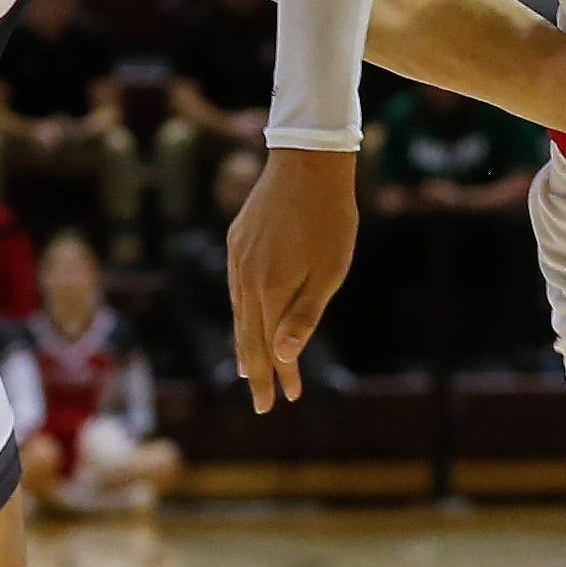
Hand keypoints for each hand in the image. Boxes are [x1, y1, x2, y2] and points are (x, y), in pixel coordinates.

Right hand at [229, 147, 354, 411]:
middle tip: (262, 404)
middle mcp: (246, 279)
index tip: (286, 400)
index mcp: (271, 290)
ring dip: (245, 344)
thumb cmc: (331, 218)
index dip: (280, 376)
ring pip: (237, 313)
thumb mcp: (330, 271)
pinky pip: (235, 288)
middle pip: (247, 337)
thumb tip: (283, 355)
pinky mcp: (236, 241)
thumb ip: (304, 314)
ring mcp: (237, 259)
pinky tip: (246, 319)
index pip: (271, 347)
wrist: (308, 162)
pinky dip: (240, 312)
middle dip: (257, 373)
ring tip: (250, 370)